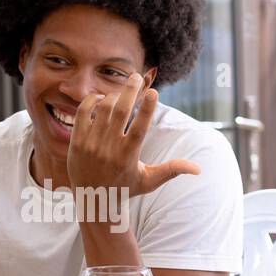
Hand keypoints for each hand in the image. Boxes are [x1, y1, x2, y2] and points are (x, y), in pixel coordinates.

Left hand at [66, 73, 199, 196]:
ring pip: (103, 108)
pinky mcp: (76, 141)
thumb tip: (198, 169)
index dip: (147, 108)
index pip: (140, 128)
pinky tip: (101, 97)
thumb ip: (172, 170)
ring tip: (122, 91)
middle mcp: (108, 148)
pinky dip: (92, 100)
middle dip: (130, 89)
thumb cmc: (125, 188)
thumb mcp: (149, 181)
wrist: (92, 199)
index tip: (153, 91)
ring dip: (113, 95)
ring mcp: (91, 144)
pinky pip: (82, 112)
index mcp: (128, 157)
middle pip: (120, 111)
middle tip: (137, 76)